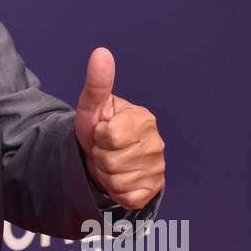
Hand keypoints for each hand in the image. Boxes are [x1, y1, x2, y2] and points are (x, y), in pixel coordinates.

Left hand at [73, 47, 165, 210]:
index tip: (102, 132)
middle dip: (100, 157)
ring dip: (106, 175)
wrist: (101, 157)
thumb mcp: (92, 106)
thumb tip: (101, 52)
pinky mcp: (154, 189)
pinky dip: (117, 192)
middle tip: (104, 150)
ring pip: (117, 180)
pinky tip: (120, 179)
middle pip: (112, 161)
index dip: (98, 136)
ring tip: (110, 163)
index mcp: (143, 119)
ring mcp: (157, 167)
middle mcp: (156, 143)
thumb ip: (97, 82)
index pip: (110, 136)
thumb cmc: (97, 128)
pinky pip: (128, 197)